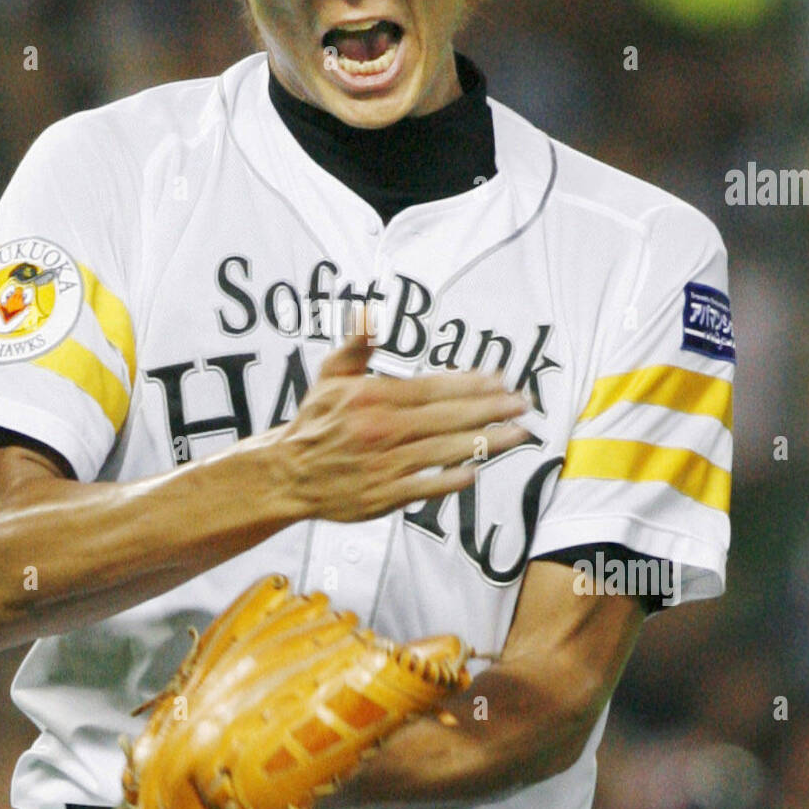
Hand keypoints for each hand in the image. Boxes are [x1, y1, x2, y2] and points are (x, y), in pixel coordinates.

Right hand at [269, 325, 529, 522]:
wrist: (287, 474)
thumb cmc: (315, 422)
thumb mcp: (330, 375)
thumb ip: (356, 345)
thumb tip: (370, 313)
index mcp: (373, 398)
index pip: (433, 388)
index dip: (470, 384)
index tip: (499, 380)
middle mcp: (383, 430)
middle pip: (447, 418)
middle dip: (490, 410)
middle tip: (521, 405)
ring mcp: (385, 465)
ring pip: (445, 451)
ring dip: (485, 442)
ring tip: (516, 434)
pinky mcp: (384, 496)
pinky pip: (425, 486)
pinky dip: (451, 479)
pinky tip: (475, 470)